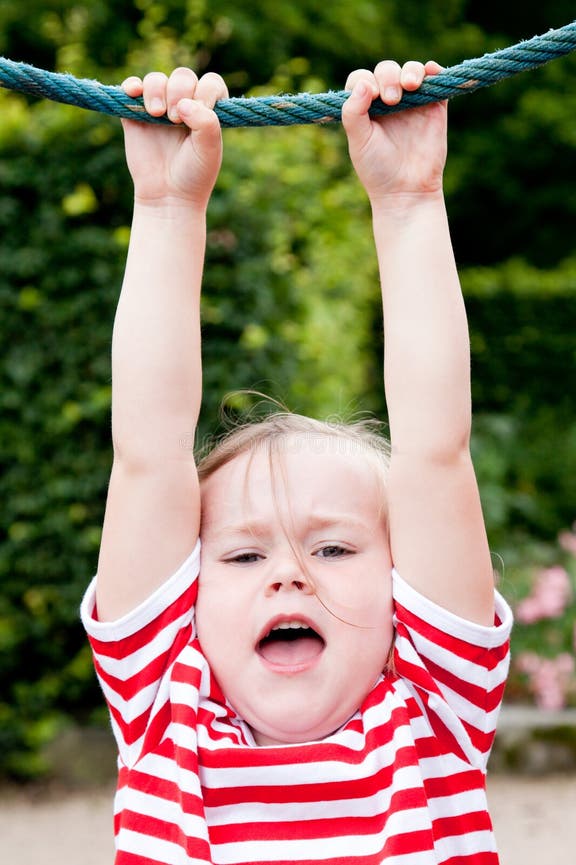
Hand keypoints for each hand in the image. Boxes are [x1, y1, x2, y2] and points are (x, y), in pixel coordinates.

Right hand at [121, 68, 228, 208]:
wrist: (167, 197)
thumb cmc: (194, 174)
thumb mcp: (209, 151)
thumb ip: (207, 123)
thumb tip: (185, 102)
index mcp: (207, 111)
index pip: (210, 83)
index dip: (206, 90)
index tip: (202, 109)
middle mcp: (184, 105)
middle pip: (182, 77)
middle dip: (179, 91)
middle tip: (176, 119)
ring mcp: (159, 108)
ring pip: (156, 79)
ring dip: (155, 89)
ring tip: (156, 113)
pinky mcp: (135, 115)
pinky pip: (131, 89)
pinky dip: (131, 86)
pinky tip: (133, 92)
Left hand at [341, 61, 446, 202]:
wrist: (407, 190)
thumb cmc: (378, 170)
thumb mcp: (358, 142)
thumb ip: (353, 113)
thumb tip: (364, 83)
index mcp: (365, 108)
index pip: (362, 79)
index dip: (365, 81)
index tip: (372, 97)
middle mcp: (388, 101)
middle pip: (386, 70)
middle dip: (388, 78)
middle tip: (391, 101)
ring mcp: (412, 102)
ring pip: (411, 70)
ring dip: (410, 71)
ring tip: (410, 86)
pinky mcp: (434, 106)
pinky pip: (436, 79)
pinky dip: (433, 70)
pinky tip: (431, 72)